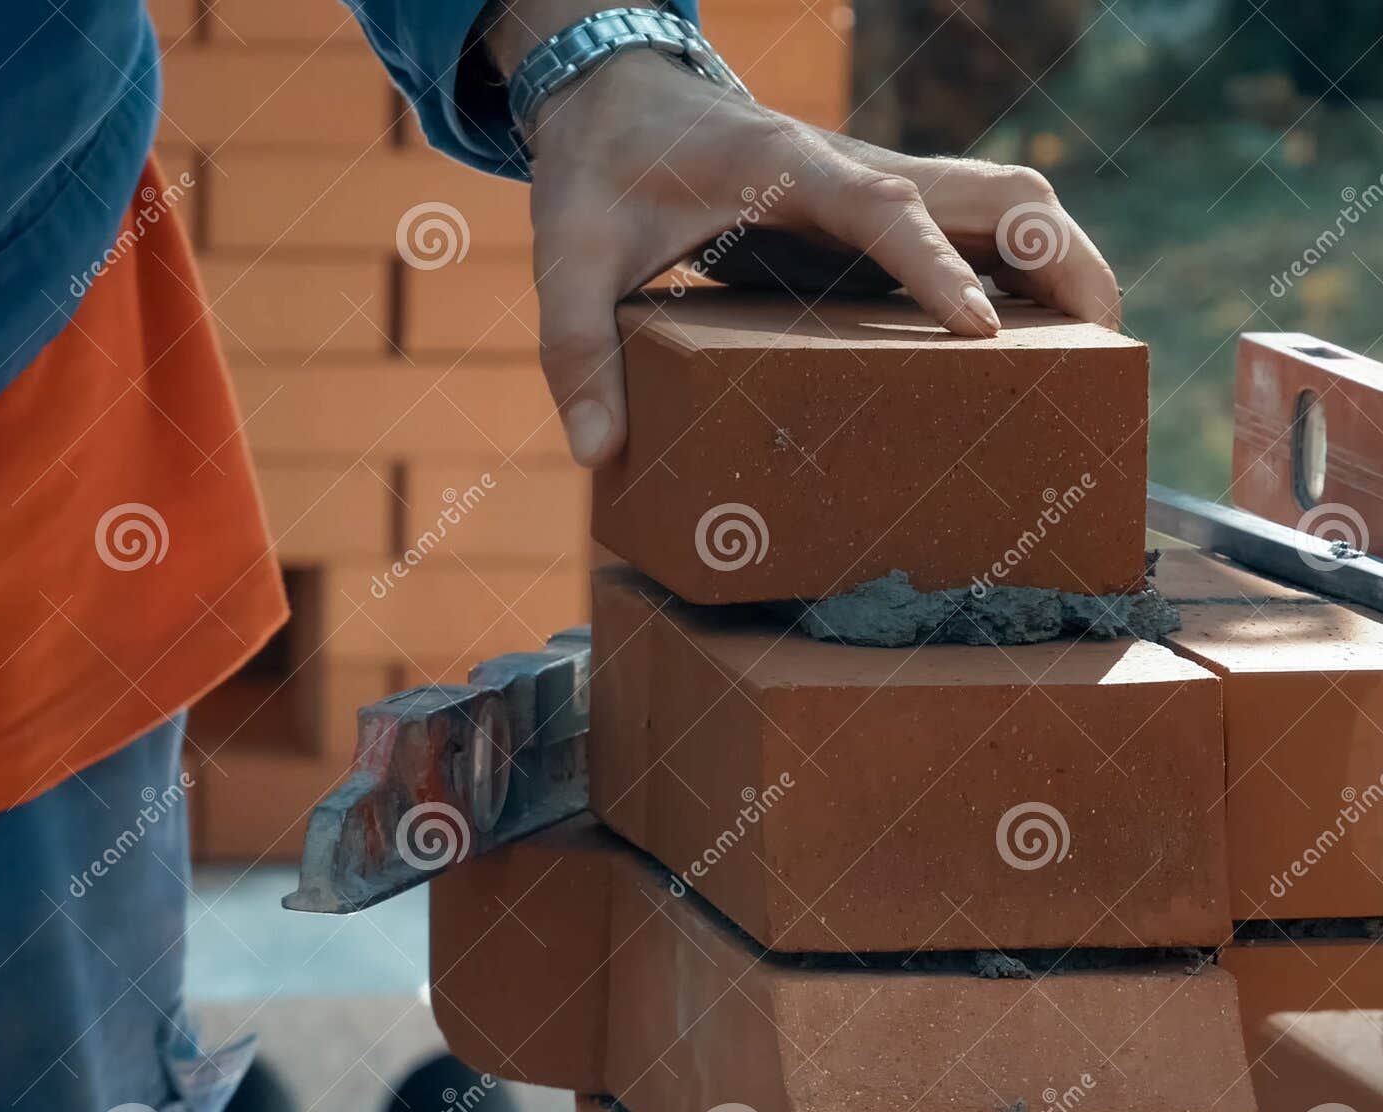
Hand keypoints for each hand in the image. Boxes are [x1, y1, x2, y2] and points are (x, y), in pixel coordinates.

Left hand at [484, 3, 1120, 468]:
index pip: (887, 209)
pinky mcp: (876, 201)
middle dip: (1061, 262)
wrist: (617, 97)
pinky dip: (1023, 268)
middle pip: (996, 190)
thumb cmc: (601, 172)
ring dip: (1062, 260)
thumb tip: (599, 451)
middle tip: (1105, 349)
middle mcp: (851, 164)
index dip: (935, 267)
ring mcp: (874, 179)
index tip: (978, 333)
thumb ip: (576, 348)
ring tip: (1100, 347)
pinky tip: (1036, 333)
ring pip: (1006, 197)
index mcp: (785, 170)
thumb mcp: (569, 255)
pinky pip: (976, 222)